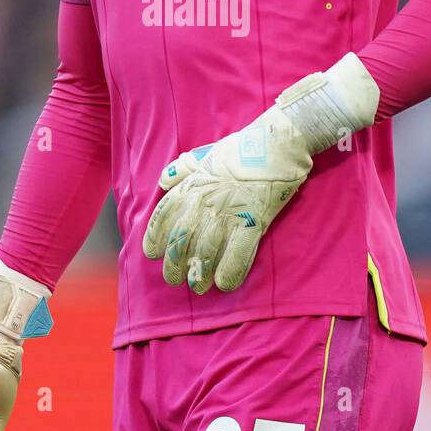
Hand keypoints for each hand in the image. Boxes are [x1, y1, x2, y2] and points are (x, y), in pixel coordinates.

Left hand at [142, 108, 311, 293]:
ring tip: (199, 287)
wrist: (276, 143)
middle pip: (181, 240)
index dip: (155, 238)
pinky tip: (224, 284)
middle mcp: (204, 202)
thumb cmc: (241, 149)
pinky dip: (230, 272)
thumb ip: (183, 169)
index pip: (163, 216)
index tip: (153, 254)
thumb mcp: (205, 155)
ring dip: (200, 274)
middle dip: (175, 265)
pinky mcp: (253, 222)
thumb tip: (163, 179)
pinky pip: (238, 254)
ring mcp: (228, 213)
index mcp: (192, 186)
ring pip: (205, 252)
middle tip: (176, 279)